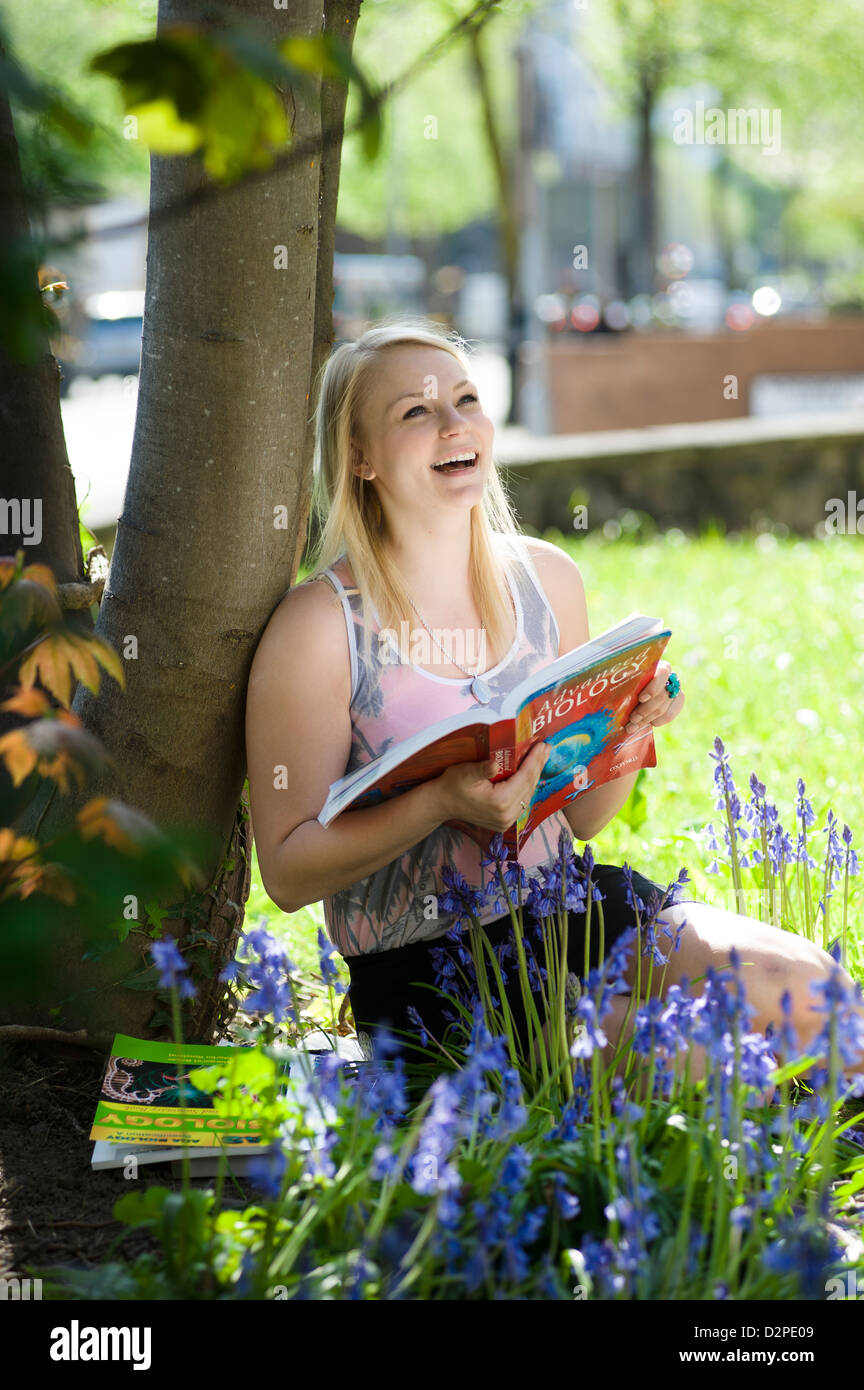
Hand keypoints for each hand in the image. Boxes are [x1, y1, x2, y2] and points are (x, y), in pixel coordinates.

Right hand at [430, 740, 550, 834]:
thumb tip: (495, 764)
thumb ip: (482, 769)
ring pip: (528, 794)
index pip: (524, 777)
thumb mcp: (465, 772)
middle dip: (538, 765)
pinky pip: (522, 802)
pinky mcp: (505, 822)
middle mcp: (507, 814)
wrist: (442, 804)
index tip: (542, 745)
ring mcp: (507, 821)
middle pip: (529, 786)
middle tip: (547, 748)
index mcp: (500, 802)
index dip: (534, 760)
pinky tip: (531, 774)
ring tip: (541, 758)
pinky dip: (527, 786)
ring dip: (535, 775)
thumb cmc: (452, 785)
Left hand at [624, 659, 684, 732]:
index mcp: (658, 666)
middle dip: (645, 710)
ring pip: (664, 708)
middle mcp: (669, 677)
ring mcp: (675, 691)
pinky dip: (656, 721)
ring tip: (632, 726)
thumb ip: (623, 677)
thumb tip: (612, 680)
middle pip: (662, 696)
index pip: (662, 673)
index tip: (641, 698)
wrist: (633, 691)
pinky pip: (669, 715)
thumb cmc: (627, 679)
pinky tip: (645, 723)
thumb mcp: (624, 676)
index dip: (653, 687)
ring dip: (647, 718)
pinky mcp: (676, 703)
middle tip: (632, 719)